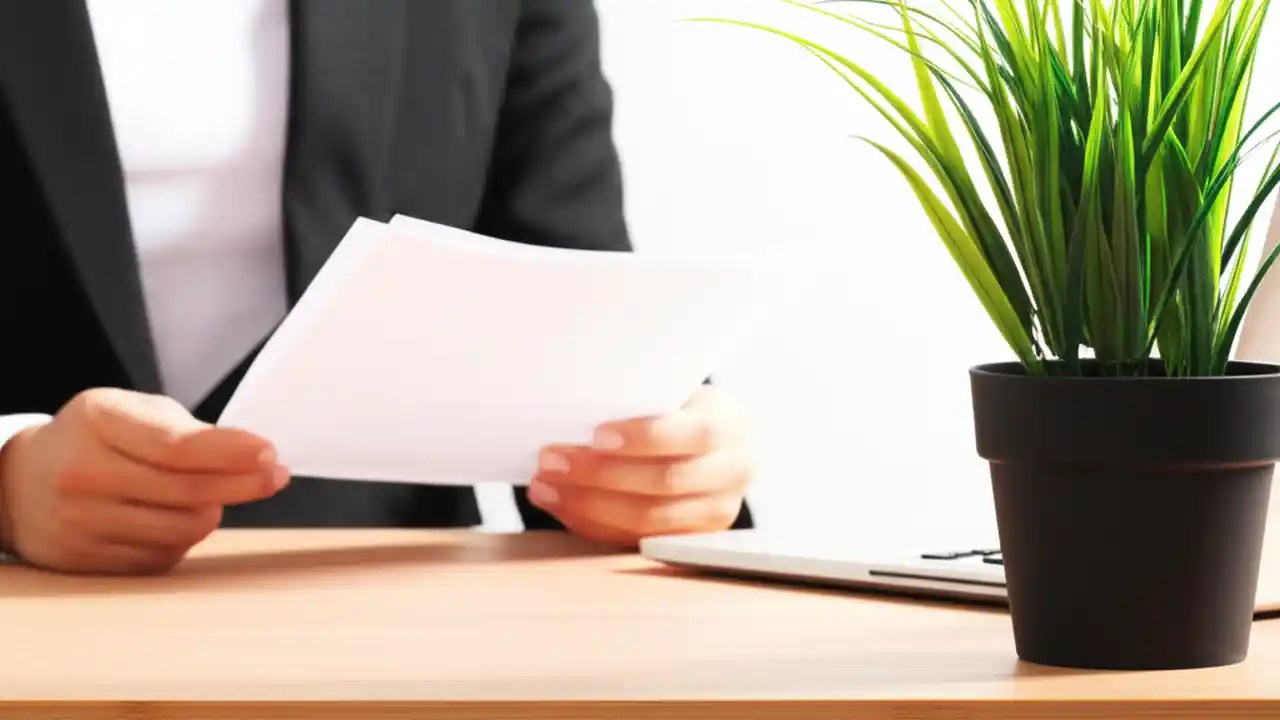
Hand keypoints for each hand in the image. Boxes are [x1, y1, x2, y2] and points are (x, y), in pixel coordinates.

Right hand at [0, 388, 287, 573]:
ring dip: (211, 512)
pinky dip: (182, 537)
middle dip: (243, 485)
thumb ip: (187, 430)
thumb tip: (252, 457)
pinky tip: (173, 517)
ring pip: (182, 529)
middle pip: (187, 492)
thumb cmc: (94, 439)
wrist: (20, 482)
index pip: (177, 446)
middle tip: (274, 477)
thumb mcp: (131, 412)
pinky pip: (164, 556)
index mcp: (97, 420)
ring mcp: (80, 522)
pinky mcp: (87, 561)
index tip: (270, 454)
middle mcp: (82, 473)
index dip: (231, 454)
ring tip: (209, 494)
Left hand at [528, 386, 752, 546]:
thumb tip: (573, 410)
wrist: (699, 440)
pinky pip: (633, 538)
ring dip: (588, 503)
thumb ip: (638, 398)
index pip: (694, 434)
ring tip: (545, 486)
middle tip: (551, 460)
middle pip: (666, 481)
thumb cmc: (672, 406)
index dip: (645, 438)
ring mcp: (716, 511)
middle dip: (601, 474)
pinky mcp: (689, 539)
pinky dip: (591, 522)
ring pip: (648, 519)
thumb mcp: (670, 390)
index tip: (596, 434)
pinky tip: (560, 503)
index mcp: (729, 422)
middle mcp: (733, 470)